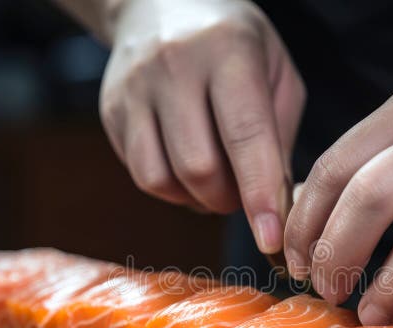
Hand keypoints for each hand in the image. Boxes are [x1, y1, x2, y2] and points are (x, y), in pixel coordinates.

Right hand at [100, 0, 304, 252]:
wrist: (161, 5)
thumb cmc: (235, 46)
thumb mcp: (276, 74)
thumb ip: (280, 136)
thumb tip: (277, 205)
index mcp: (227, 51)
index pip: (245, 135)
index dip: (260, 194)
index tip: (272, 238)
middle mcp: (174, 67)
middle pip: (199, 167)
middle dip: (228, 199)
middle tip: (244, 192)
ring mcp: (135, 90)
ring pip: (162, 179)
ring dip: (197, 199)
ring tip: (216, 180)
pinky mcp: (112, 112)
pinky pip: (142, 175)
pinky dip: (173, 189)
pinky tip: (188, 169)